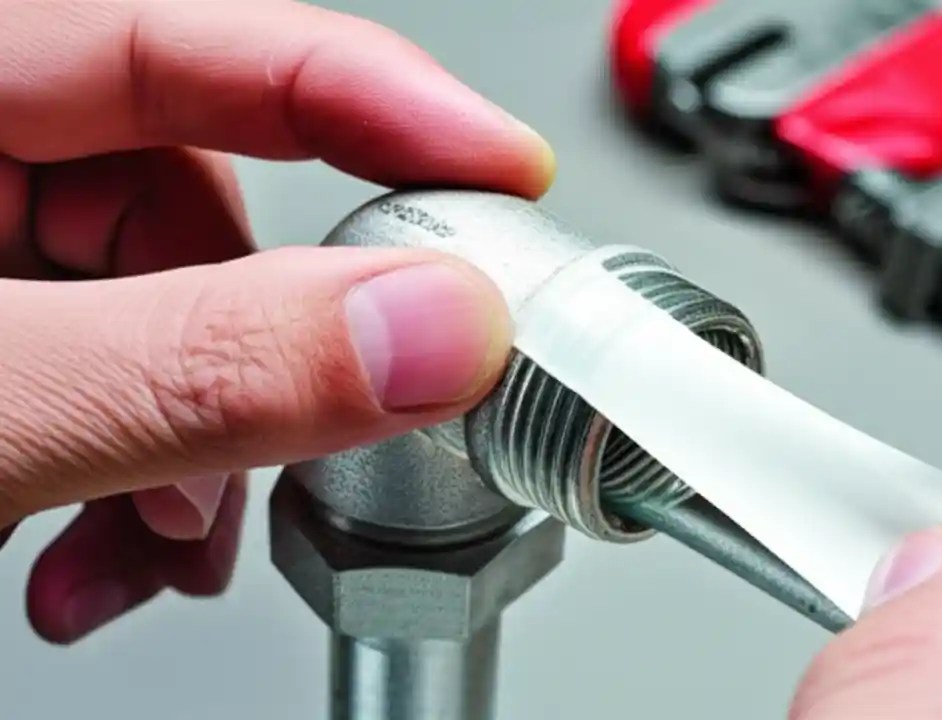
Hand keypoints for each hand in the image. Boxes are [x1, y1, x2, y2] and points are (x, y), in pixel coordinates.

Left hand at [0, 0, 553, 642]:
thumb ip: (204, 362)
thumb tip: (433, 326)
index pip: (202, 42)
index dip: (375, 99)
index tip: (502, 169)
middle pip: (205, 216)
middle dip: (262, 368)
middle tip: (273, 469)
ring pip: (176, 324)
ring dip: (201, 459)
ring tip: (159, 554)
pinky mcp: (3, 349)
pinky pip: (121, 384)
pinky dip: (141, 483)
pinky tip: (101, 559)